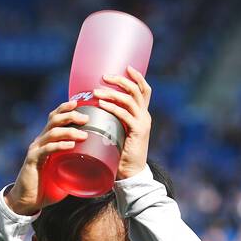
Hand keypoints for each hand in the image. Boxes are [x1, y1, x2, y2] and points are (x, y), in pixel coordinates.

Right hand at [4, 99, 90, 215]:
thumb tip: (97, 165)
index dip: (66, 108)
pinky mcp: (32, 161)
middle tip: (87, 118)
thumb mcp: (62, 172)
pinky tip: (71, 146)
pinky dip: (60, 146)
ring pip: (52, 132)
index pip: (54, 117)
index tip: (81, 103)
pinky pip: (47, 149)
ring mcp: (35, 150)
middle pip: (54, 119)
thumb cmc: (46, 186)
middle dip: (71, 115)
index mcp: (46, 140)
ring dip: (69, 131)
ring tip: (84, 134)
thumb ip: (74, 165)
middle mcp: (40, 141)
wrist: (27, 200)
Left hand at [92, 65, 151, 179]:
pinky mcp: (137, 132)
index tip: (127, 67)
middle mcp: (145, 115)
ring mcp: (142, 123)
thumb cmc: (120, 153)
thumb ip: (112, 119)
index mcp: (142, 114)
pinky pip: (125, 115)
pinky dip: (112, 108)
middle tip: (104, 77)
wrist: (130, 173)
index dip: (137, 77)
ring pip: (129, 100)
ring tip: (96, 92)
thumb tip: (95, 106)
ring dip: (112, 93)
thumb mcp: (118, 131)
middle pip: (136, 90)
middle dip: (120, 80)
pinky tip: (102, 105)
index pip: (144, 90)